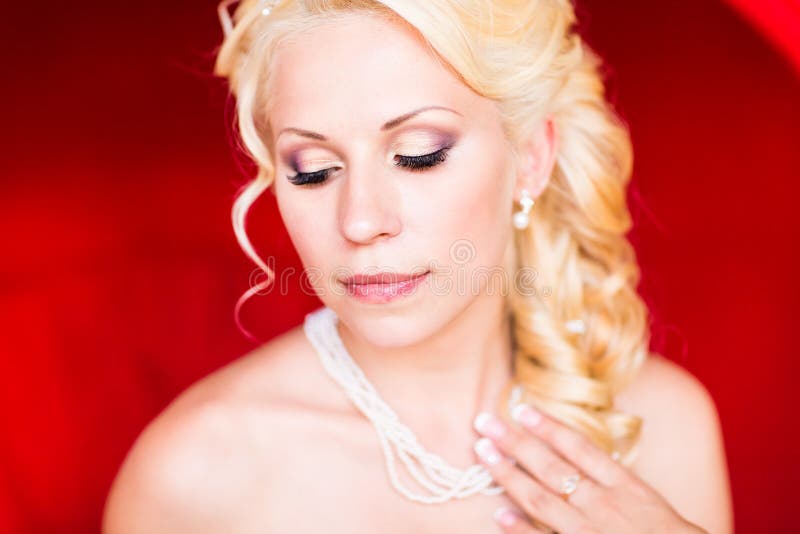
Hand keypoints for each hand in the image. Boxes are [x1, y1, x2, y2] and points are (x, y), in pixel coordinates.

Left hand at [472, 404, 706, 533]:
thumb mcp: (649, 502)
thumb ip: (613, 480)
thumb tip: (576, 458)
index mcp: (625, 486)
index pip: (580, 448)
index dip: (548, 427)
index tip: (521, 410)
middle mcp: (604, 505)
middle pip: (551, 467)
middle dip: (515, 443)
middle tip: (484, 422)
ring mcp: (590, 533)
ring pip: (541, 500)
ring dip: (508, 475)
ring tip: (483, 454)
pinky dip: (521, 529)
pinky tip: (499, 515)